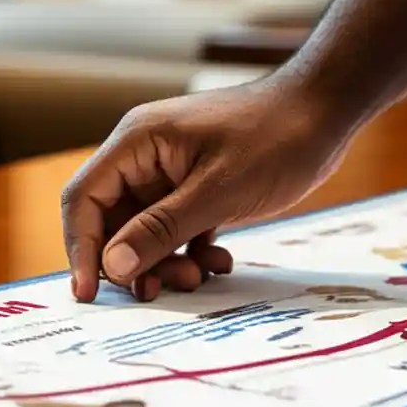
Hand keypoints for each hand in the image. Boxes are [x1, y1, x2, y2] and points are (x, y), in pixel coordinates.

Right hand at [62, 78, 353, 301]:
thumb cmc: (275, 138)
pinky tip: (218, 261)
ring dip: (165, 260)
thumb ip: (161, 230)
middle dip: (134, 261)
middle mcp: (146, 155)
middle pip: (113, 220)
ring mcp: (172, 170)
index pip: (84, 199)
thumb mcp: (217, 191)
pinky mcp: (199, 185)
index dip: (80, 248)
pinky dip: (190, 250)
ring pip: (146, 230)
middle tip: (166, 289)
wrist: (326, 111)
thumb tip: (111, 266)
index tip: (89, 295)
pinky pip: (177, 228)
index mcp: (137, 143)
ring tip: (200, 276)